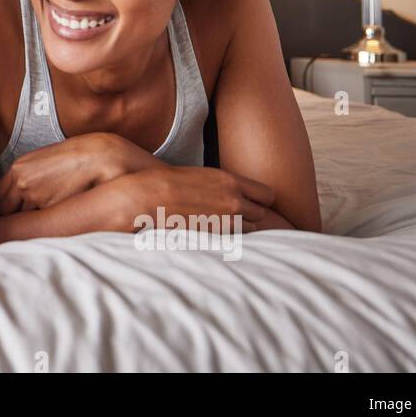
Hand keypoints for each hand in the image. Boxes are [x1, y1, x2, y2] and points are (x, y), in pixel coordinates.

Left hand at [0, 132, 144, 214]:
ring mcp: (36, 197)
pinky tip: (52, 222)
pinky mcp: (52, 208)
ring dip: (28, 222)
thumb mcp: (43, 161)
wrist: (97, 157)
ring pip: (21, 220)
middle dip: (10, 217)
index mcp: (18, 168)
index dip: (2, 207)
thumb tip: (20, 194)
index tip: (8, 213)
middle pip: (3, 211)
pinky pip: (39, 223)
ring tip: (38, 224)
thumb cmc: (74, 158)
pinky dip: (43, 225)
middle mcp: (22, 182)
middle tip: (19, 224)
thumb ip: (27, 176)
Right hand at [105, 165, 276, 232]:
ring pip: (250, 230)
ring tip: (221, 224)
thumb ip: (224, 186)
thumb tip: (237, 195)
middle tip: (237, 215)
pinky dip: (227, 238)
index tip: (253, 202)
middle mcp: (233, 201)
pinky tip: (212, 233)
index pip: (268, 195)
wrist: (147, 197)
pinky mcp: (213, 237)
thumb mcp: (202, 175)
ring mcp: (224, 221)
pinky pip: (232, 240)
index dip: (262, 200)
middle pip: (262, 214)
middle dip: (252, 215)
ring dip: (241, 228)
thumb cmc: (169, 183)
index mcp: (231, 181)